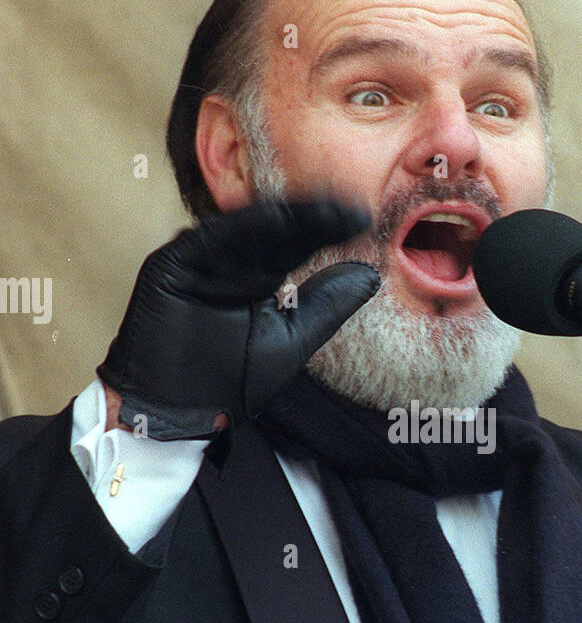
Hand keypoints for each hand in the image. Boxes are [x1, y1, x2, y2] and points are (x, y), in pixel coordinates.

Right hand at [97, 197, 377, 439]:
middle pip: (275, 230)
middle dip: (314, 217)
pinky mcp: (170, 266)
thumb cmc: (227, 383)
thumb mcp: (291, 339)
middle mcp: (227, 262)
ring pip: (244, 229)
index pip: (296, 243)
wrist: (175, 415)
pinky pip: (208, 242)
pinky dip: (241, 230)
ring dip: (285, 217)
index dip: (327, 228)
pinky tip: (277, 221)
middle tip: (352, 207)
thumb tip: (371, 274)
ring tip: (324, 210)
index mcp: (255, 275)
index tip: (364, 217)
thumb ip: (327, 306)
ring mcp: (197, 261)